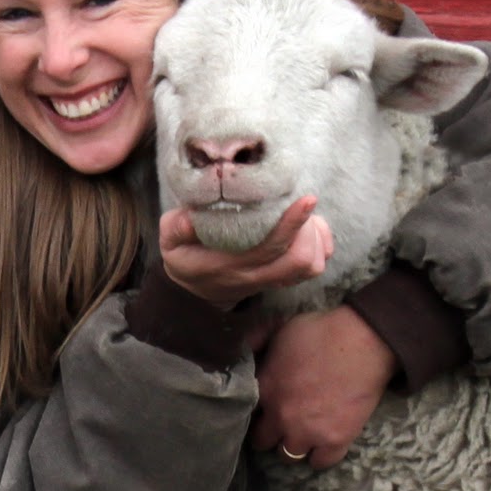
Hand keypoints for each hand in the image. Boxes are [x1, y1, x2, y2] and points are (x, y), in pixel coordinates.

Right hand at [160, 197, 332, 309]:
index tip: (305, 199)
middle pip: (302, 260)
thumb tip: (190, 217)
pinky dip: (320, 244)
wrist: (195, 290)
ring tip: (304, 217)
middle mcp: (257, 276)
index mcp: (230, 266)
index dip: (292, 224)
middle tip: (299, 206)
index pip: (270, 248)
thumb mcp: (169, 242)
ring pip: (313, 266)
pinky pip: (315, 266)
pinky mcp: (284, 278)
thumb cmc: (186, 256)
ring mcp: (274, 280)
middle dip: (308, 229)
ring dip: (316, 238)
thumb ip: (176, 227)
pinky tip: (307, 228)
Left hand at [251, 307, 397, 467]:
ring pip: (288, 456)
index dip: (254, 412)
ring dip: (293, 446)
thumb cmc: (321, 330)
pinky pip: (321, 462)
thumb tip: (240, 350)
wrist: (363, 341)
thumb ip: (256, 342)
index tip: (261, 410)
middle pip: (263, 442)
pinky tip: (322, 446)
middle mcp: (281, 417)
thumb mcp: (279, 329)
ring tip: (301, 436)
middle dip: (269, 434)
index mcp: (265, 389)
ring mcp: (307, 432)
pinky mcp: (335, 441)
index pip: (245, 414)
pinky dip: (320, 456)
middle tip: (280, 425)